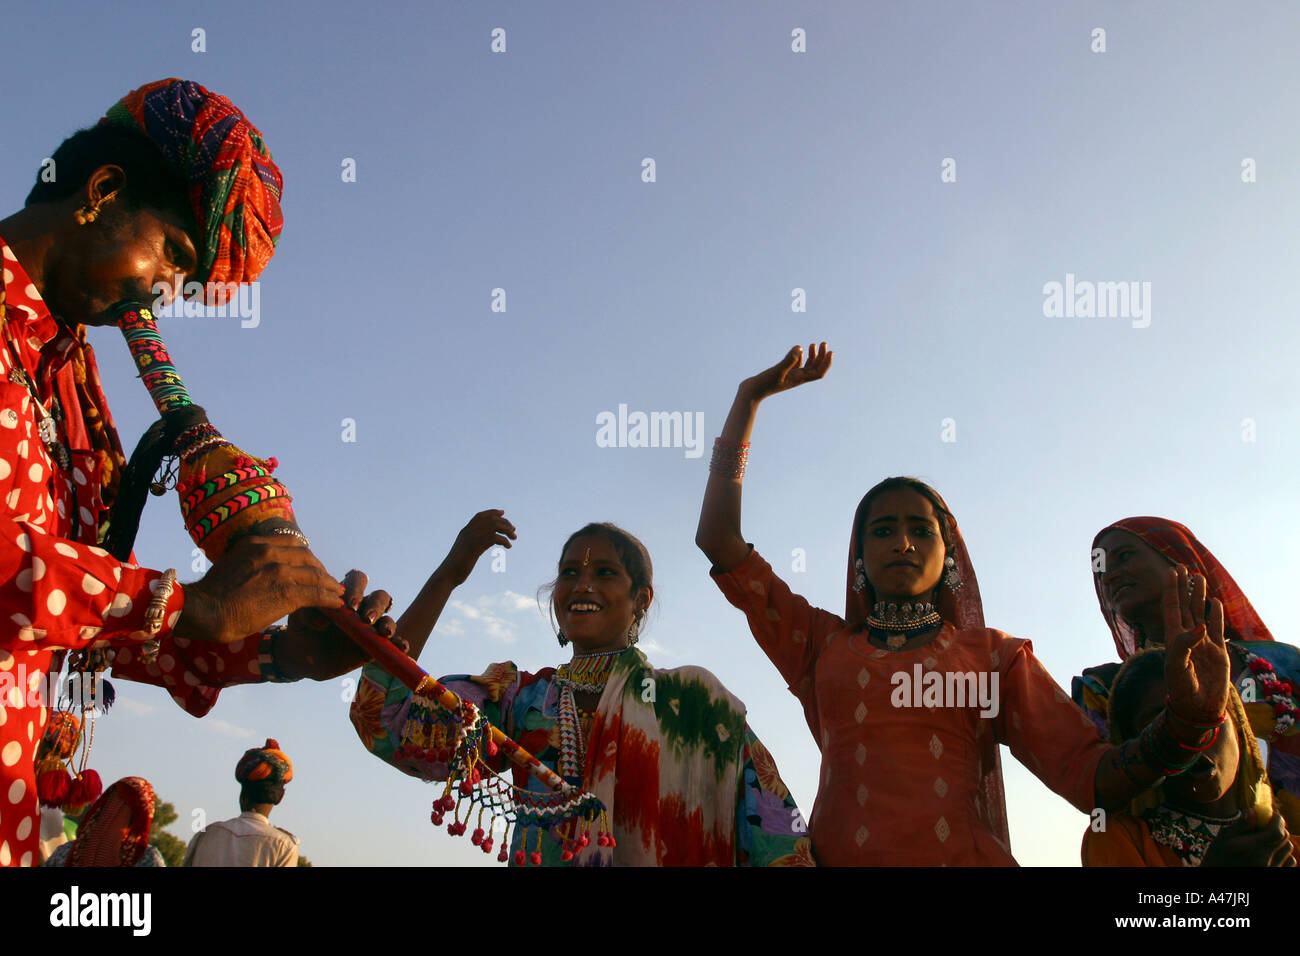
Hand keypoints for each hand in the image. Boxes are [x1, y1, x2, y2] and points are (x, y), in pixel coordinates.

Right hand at [174, 535, 343, 643]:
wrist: (203, 610)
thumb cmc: (211, 595)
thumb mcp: (231, 565)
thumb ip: (250, 562)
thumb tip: (258, 570)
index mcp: (256, 544)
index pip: (292, 543)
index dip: (306, 556)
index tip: (311, 566)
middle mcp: (269, 553)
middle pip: (307, 557)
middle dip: (319, 569)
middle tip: (327, 580)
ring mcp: (279, 571)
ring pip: (315, 575)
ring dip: (328, 585)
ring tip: (336, 592)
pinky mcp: (286, 592)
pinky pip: (316, 594)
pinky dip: (329, 599)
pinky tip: (335, 604)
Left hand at [275, 569, 408, 679]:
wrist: (302, 657)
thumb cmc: (301, 631)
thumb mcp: (298, 619)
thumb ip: (306, 613)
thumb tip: (321, 620)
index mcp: (345, 595)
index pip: (359, 580)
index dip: (357, 588)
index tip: (348, 605)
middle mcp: (362, 608)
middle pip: (380, 597)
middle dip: (376, 605)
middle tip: (365, 619)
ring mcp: (371, 628)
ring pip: (388, 618)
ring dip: (389, 623)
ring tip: (384, 633)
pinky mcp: (375, 646)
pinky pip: (393, 643)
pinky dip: (400, 643)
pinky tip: (402, 648)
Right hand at [439, 510, 516, 586]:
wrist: (448, 574)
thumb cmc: (456, 567)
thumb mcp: (464, 552)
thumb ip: (472, 545)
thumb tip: (480, 546)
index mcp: (465, 532)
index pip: (480, 516)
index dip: (492, 512)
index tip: (503, 513)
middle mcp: (468, 532)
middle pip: (490, 519)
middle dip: (504, 522)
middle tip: (513, 530)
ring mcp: (472, 538)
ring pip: (494, 526)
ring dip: (507, 530)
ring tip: (514, 537)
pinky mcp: (476, 547)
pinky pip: (494, 538)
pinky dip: (504, 540)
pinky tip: (508, 546)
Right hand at [739, 344, 831, 401]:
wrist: (752, 392)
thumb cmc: (765, 383)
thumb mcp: (778, 370)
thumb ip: (789, 359)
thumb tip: (800, 348)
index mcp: (799, 379)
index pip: (819, 372)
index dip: (827, 363)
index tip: (831, 351)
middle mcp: (797, 378)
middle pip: (815, 368)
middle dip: (821, 356)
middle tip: (824, 343)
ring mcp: (790, 376)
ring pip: (807, 366)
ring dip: (813, 356)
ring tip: (814, 344)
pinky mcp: (783, 373)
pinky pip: (796, 366)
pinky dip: (801, 357)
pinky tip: (799, 350)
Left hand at [1163, 565, 1229, 727]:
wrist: (1198, 707)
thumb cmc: (1182, 688)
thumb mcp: (1177, 665)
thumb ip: (1186, 644)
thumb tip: (1200, 625)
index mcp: (1173, 637)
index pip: (1171, 607)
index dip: (1171, 590)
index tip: (1171, 572)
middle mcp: (1187, 636)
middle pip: (1185, 606)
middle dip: (1184, 587)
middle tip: (1183, 567)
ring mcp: (1203, 642)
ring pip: (1200, 613)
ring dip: (1199, 596)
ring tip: (1199, 578)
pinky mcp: (1218, 651)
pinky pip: (1217, 628)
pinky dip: (1215, 614)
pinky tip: (1214, 602)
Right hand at [1201, 810, 1295, 866]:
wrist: (1219, 880)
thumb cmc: (1218, 857)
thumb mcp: (1224, 838)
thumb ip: (1241, 825)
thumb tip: (1254, 812)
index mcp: (1253, 849)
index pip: (1276, 831)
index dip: (1277, 820)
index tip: (1272, 815)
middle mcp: (1266, 860)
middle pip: (1284, 838)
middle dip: (1278, 827)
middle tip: (1267, 824)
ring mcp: (1273, 869)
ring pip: (1288, 849)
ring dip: (1281, 841)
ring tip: (1267, 839)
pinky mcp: (1275, 874)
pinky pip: (1290, 862)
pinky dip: (1285, 855)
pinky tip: (1271, 852)